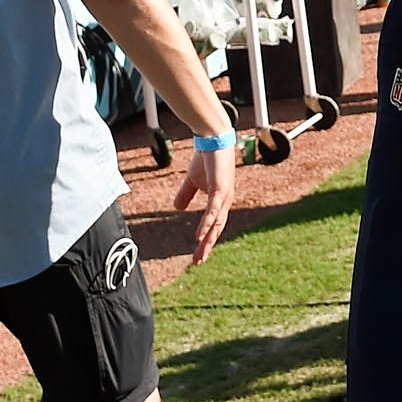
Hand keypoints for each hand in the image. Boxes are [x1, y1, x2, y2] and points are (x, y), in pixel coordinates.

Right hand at [175, 142, 235, 261]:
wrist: (212, 139)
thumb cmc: (206, 158)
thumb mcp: (192, 181)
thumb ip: (186, 195)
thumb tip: (177, 208)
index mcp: (219, 200)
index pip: (214, 225)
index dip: (206, 240)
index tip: (198, 255)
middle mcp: (225, 201)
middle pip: (216, 228)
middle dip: (207, 246)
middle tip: (198, 262)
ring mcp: (224, 195)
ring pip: (216, 222)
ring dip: (207, 239)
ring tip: (200, 254)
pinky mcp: (221, 188)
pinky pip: (214, 210)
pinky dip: (207, 223)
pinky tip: (200, 235)